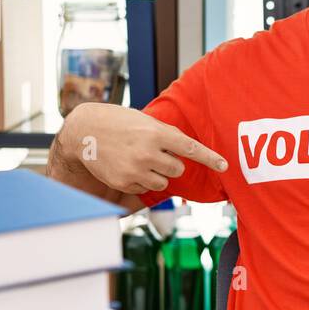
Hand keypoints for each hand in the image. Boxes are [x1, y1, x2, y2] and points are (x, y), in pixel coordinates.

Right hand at [64, 102, 227, 195]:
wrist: (84, 131)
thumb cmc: (118, 122)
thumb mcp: (144, 121)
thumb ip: (166, 134)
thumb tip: (187, 151)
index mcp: (156, 132)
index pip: (190, 148)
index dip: (209, 158)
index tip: (224, 166)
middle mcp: (148, 152)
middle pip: (178, 169)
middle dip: (170, 163)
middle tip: (152, 152)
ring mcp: (136, 170)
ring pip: (164, 182)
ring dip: (156, 174)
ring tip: (137, 159)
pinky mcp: (125, 182)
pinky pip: (146, 188)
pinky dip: (140, 180)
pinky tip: (126, 166)